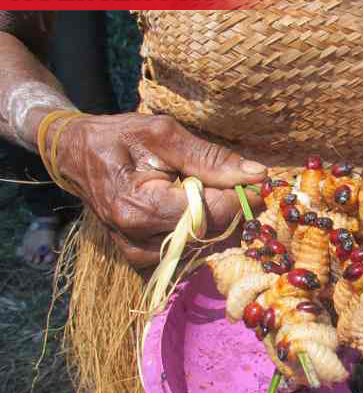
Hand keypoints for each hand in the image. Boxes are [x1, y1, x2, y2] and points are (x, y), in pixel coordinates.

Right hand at [52, 113, 266, 267]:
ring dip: (220, 223)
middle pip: (208, 235)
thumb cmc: (117, 137)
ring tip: (217, 193)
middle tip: (243, 186)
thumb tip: (257, 174)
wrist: (75, 153)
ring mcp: (137, 253)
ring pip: (202, 247)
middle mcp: (137, 239)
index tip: (257, 183)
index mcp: (139, 208)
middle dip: (233, 210)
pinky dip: (204, 233)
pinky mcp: (141, 258)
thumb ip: (210, 158)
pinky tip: (203, 211)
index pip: (207, 214)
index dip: (239, 199)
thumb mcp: (163, 135)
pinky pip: (187, 252)